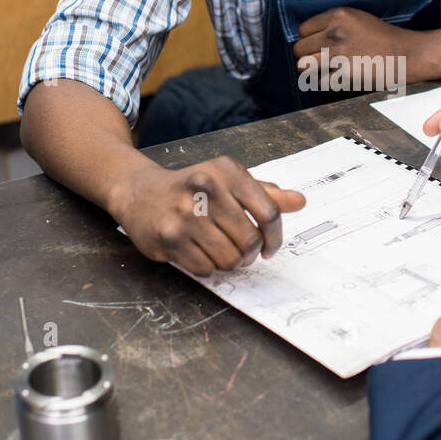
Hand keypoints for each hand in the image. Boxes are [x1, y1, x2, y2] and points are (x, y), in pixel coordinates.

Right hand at [109, 156, 305, 274]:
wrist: (140, 193)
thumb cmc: (192, 189)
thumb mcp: (228, 182)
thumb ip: (265, 194)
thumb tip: (300, 201)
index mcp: (226, 171)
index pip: (268, 212)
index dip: (275, 236)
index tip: (271, 247)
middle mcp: (205, 188)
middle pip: (250, 240)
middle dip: (250, 253)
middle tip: (243, 253)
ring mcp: (184, 214)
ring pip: (229, 258)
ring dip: (229, 262)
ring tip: (219, 250)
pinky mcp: (168, 238)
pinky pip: (205, 268)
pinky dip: (207, 267)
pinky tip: (198, 252)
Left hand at [292, 7, 421, 86]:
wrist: (408, 54)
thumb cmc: (385, 38)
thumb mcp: (358, 19)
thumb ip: (334, 24)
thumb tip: (308, 38)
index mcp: (338, 15)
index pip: (302, 29)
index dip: (309, 39)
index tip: (319, 45)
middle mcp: (335, 32)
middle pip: (299, 49)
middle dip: (308, 57)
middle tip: (322, 61)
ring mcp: (338, 54)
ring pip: (303, 67)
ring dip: (312, 71)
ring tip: (326, 71)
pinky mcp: (345, 74)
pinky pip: (320, 82)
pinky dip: (329, 83)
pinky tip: (341, 79)